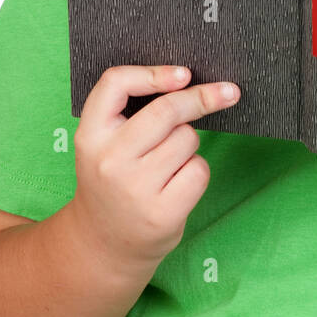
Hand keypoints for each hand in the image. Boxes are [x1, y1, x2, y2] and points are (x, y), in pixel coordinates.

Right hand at [70, 64, 239, 272]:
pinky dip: (197, 171)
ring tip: (168, 164)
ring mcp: (135, 188)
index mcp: (89, 135)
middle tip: (227, 92)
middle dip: (201, 98)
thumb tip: (188, 80)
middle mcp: (109, 160)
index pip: (115, 83)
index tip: (184, 73)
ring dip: (190, 144)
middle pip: (166, 110)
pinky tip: (177, 185)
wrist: (103, 244)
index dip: (153, 72)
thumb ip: (129, 113)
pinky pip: (199, 170)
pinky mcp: (162, 212)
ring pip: (188, 139)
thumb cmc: (113, 181)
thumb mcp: (103, 144)